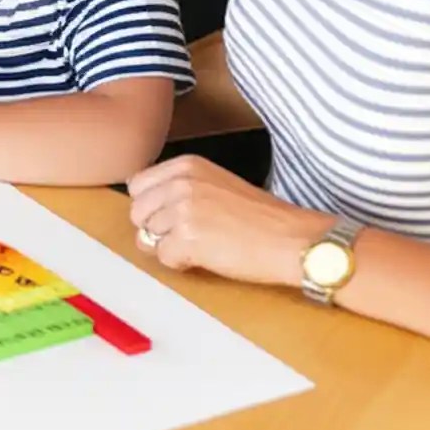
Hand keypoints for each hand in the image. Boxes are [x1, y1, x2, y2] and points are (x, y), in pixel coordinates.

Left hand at [126, 155, 332, 286]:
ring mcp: (182, 209)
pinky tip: (207, 256)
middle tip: (189, 235)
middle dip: (155, 230)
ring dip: (170, 247)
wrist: (293, 239)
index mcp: (186, 165)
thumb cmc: (261, 217)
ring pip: (147, 237)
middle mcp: (180, 182)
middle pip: (136, 213)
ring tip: (204, 244)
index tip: (174, 216)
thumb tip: (143, 203)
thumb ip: (179, 187)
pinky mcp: (187, 238)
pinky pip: (162, 257)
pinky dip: (180, 263)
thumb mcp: (216, 184)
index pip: (137, 185)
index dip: (151, 207)